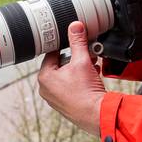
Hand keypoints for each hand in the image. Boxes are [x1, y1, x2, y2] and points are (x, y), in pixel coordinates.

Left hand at [38, 21, 104, 136]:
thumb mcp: (82, 61)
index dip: (65, 46)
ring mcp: (55, 98)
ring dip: (80, 68)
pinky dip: (81, 79)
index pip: (52, 53)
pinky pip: (71, 86)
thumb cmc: (86, 91)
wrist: (97, 114)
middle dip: (76, 58)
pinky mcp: (65, 104)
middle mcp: (46, 89)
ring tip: (93, 64)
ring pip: (67, 75)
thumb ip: (78, 42)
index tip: (74, 41)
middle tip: (88, 54)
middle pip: (61, 64)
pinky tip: (92, 76)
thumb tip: (75, 27)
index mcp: (44, 77)